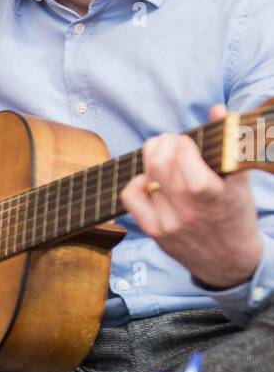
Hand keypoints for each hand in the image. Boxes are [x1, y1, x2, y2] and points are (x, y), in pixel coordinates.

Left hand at [120, 105, 262, 289]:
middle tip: (169, 142)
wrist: (229, 262)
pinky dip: (137, 182)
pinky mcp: (154, 232)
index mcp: (214, 195)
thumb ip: (228, 144)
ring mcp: (168, 223)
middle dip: (162, 143)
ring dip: (151, 159)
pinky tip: (150, 180)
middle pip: (160, 162)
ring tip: (161, 157)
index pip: (185, 156)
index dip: (182, 142)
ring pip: (146, 177)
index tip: (187, 141)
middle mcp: (189, 210)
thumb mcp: (239, 181)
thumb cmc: (235, 215)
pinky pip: (131, 198)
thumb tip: (217, 109)